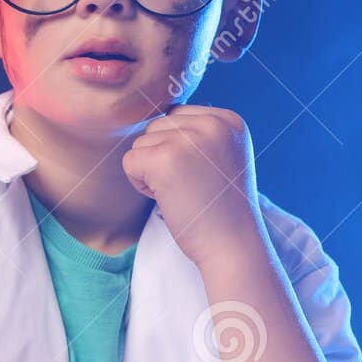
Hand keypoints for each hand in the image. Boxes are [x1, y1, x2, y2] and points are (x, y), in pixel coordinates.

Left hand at [120, 105, 266, 269]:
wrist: (232, 245)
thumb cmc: (220, 208)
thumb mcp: (221, 156)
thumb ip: (197, 133)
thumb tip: (153, 116)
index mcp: (228, 120)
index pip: (177, 116)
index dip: (178, 149)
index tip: (203, 175)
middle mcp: (212, 122)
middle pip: (157, 127)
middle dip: (163, 159)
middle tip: (192, 186)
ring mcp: (189, 138)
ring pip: (141, 144)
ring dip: (152, 173)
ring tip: (183, 192)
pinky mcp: (165, 158)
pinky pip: (129, 161)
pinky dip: (140, 184)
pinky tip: (168, 197)